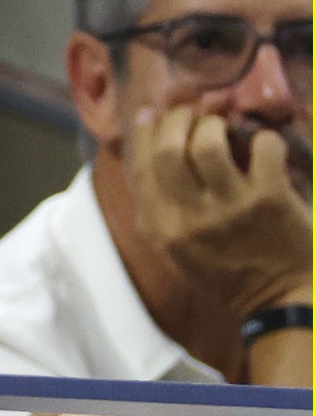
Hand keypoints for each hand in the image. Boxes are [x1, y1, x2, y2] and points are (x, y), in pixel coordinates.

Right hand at [128, 105, 311, 319]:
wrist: (276, 299)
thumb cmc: (223, 272)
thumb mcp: (173, 249)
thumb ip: (154, 212)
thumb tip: (140, 158)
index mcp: (162, 230)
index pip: (140, 168)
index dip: (143, 133)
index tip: (153, 116)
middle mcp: (190, 219)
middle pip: (167, 150)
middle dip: (177, 121)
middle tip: (191, 115)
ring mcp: (230, 209)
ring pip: (209, 143)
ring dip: (216, 125)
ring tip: (224, 127)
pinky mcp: (269, 200)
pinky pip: (263, 148)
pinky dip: (265, 139)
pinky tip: (264, 147)